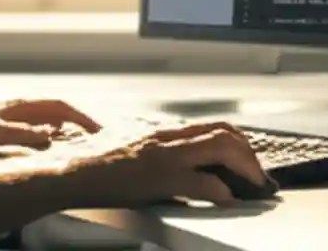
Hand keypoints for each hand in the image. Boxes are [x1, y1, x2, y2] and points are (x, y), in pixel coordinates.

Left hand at [0, 98, 101, 134]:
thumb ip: (22, 132)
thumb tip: (51, 133)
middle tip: (97, 137)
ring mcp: (12, 116)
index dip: (80, 117)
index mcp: (20, 106)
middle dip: (78, 121)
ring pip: (47, 119)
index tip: (98, 131)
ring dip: (65, 127)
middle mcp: (20, 108)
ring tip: (80, 141)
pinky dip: (49, 134)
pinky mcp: (3, 127)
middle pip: (57, 111)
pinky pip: (35, 128)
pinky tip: (50, 144)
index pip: (60, 107)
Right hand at [62, 122, 273, 206]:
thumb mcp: (124, 144)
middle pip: (224, 132)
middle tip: (258, 175)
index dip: (236, 141)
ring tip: (253, 186)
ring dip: (246, 167)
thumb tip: (163, 158)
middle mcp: (167, 137)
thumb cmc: (90, 163)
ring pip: (221, 147)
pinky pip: (202, 181)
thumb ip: (148, 146)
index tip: (247, 158)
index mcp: (161, 131)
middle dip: (249, 153)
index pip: (210, 126)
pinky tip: (228, 201)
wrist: (69, 171)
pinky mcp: (160, 177)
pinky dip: (222, 191)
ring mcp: (165, 155)